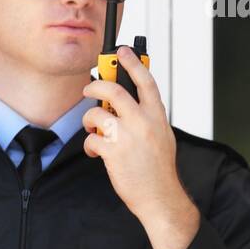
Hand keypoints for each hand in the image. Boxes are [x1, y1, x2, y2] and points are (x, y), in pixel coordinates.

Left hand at [80, 47, 200, 248]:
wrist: (160, 197)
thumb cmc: (158, 169)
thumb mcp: (161, 135)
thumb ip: (147, 117)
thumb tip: (128, 101)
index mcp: (157, 116)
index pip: (145, 81)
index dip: (132, 62)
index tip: (122, 51)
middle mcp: (143, 122)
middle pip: (114, 90)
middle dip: (96, 85)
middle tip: (89, 88)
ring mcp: (128, 136)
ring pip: (96, 114)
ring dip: (88, 120)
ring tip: (93, 130)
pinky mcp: (113, 152)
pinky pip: (91, 139)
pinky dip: (89, 145)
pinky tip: (96, 153)